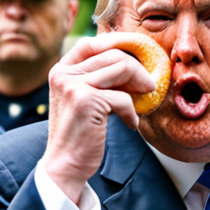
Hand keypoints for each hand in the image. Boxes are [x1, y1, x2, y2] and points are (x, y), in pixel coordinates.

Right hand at [41, 32, 157, 204]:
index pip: (92, 44)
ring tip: (141, 103)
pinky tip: (130, 125)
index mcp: (60, 71)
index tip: (139, 54)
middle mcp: (64, 74)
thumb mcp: (82, 101)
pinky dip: (132, 113)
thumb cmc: (79, 136)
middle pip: (113, 55)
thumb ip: (97, 81)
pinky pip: (123, 98)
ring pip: (122, 68)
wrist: (65, 165)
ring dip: (140, 87)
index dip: (118, 44)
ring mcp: (73, 85)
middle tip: (149, 87)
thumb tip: (131, 66)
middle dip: (138, 70)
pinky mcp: (86, 101)